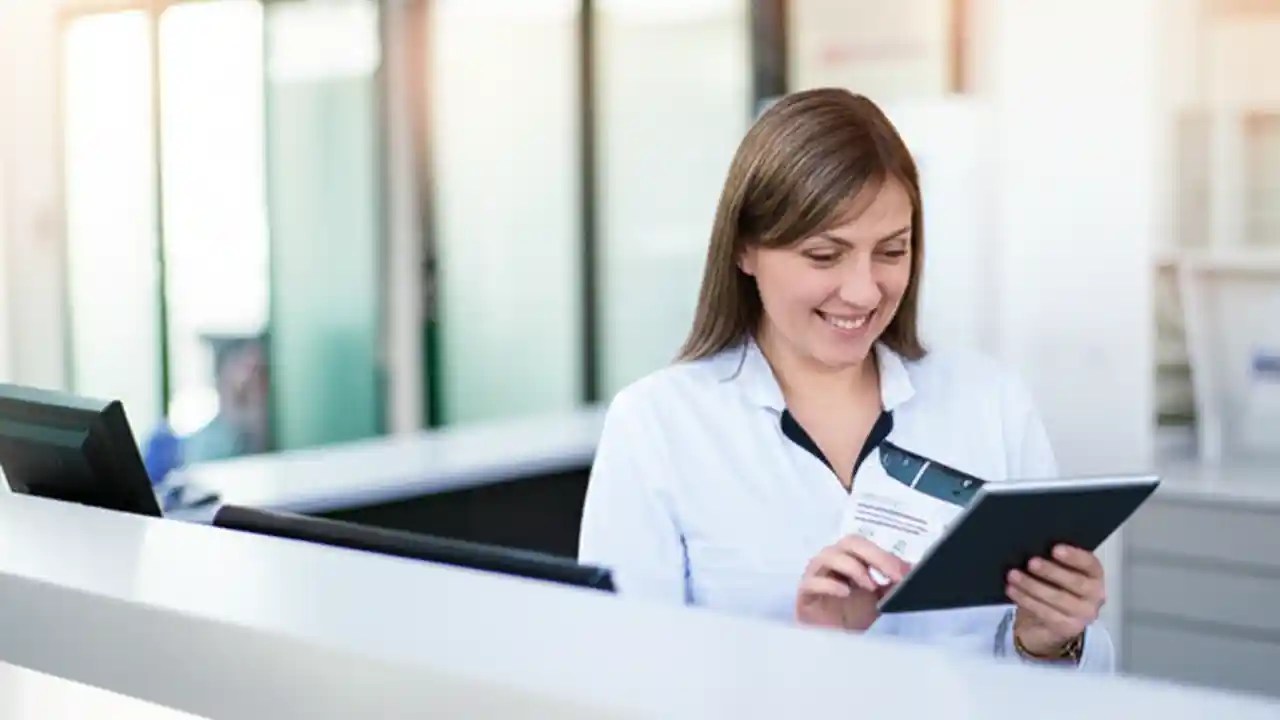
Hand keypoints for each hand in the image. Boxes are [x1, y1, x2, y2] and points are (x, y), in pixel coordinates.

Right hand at [796, 535, 910, 631]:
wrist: (832, 642)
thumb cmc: (852, 615)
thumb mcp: (879, 599)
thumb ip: (892, 584)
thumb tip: (913, 571)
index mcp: (849, 557)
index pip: (865, 545)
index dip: (885, 555)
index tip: (904, 573)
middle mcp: (831, 560)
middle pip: (849, 543)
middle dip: (874, 556)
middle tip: (893, 575)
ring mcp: (815, 574)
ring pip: (829, 556)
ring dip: (853, 567)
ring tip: (871, 585)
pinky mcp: (804, 594)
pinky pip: (813, 582)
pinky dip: (830, 584)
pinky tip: (845, 593)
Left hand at [1008, 544, 1105, 656]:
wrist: (1049, 622)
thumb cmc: (1054, 587)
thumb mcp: (1058, 572)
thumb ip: (1054, 560)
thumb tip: (1034, 547)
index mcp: (1095, 575)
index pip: (1090, 564)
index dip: (1074, 556)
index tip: (1055, 549)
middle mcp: (1095, 596)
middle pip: (1076, 582)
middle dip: (1051, 571)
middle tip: (1031, 562)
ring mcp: (1083, 614)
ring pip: (1058, 598)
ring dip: (1032, 585)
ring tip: (1013, 575)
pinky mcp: (1068, 628)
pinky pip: (1045, 612)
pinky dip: (1026, 599)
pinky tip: (1012, 590)